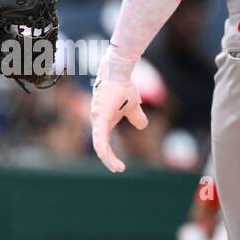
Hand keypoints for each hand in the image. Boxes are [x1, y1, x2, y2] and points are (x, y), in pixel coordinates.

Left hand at [90, 53, 147, 172]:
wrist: (120, 70)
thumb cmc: (123, 85)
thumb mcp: (133, 105)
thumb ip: (136, 116)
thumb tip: (143, 126)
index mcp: (103, 121)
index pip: (103, 143)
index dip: (109, 155)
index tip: (118, 166)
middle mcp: (97, 120)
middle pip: (100, 146)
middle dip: (108, 159)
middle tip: (118, 170)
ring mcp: (97, 117)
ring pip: (99, 143)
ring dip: (107, 157)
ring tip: (116, 168)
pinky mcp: (100, 115)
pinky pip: (99, 135)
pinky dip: (102, 147)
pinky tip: (104, 155)